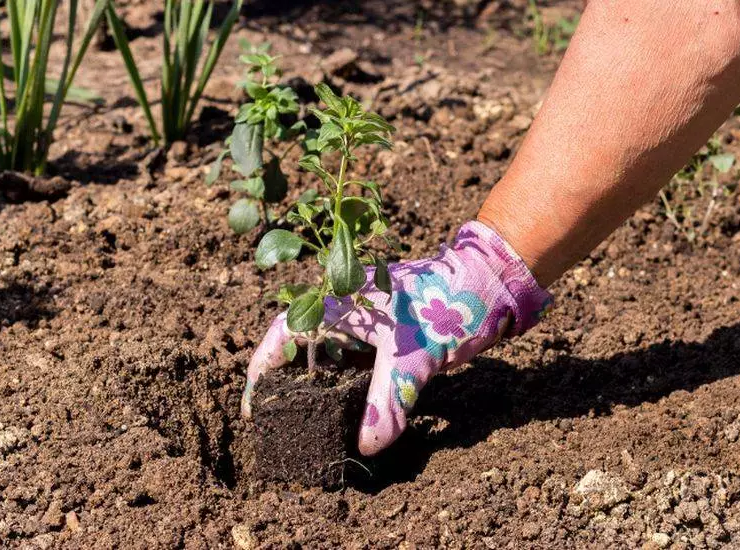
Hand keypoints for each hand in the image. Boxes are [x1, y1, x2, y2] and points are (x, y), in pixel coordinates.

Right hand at [241, 221, 551, 455]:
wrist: (488, 283)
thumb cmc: (445, 303)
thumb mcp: (413, 355)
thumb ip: (388, 400)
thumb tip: (366, 446)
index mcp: (336, 303)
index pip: (282, 335)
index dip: (261, 371)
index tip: (252, 409)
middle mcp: (343, 312)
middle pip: (301, 351)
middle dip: (288, 388)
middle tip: (280, 429)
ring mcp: (364, 325)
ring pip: (329, 362)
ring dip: (319, 392)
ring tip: (309, 430)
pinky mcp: (385, 338)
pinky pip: (355, 367)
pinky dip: (348, 391)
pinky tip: (348, 418)